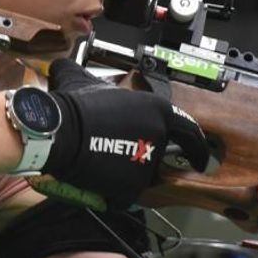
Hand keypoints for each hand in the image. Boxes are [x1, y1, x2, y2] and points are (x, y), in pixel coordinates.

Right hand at [40, 58, 209, 209]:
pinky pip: (126, 193)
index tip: (198, 153)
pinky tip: (96, 182)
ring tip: (104, 164)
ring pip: (143, 174)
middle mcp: (158, 136)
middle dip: (145, 156)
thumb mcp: (81, 80)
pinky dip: (114, 192)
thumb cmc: (73, 106)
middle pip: (160, 152)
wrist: (58, 132)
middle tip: (125, 155)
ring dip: (127, 173)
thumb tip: (62, 64)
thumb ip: (83, 75)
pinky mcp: (131, 187)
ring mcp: (146, 163)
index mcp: (157, 110)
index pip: (187, 129)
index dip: (195, 143)